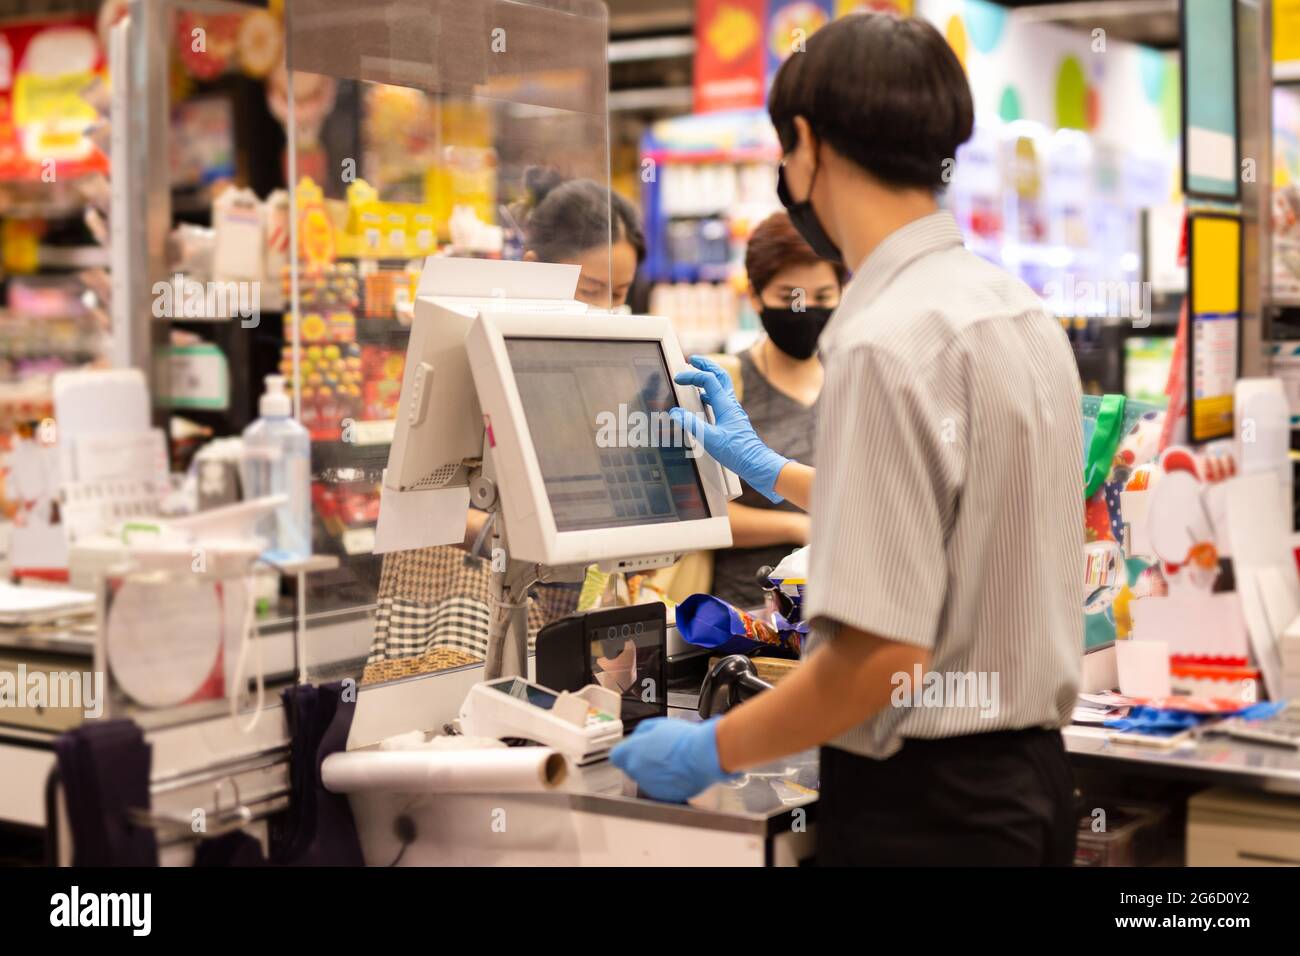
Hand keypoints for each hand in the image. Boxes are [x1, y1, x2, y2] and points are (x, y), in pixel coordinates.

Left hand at [609, 716, 735, 802]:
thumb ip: (641, 732)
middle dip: (641, 761)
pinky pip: (660, 788)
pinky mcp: (664, 796)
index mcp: (632, 753)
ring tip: (672, 761)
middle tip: (658, 752)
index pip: (616, 757)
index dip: (625, 752)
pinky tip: (678, 771)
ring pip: (646, 779)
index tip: (633, 749)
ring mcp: (650, 786)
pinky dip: (666, 782)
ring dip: (654, 772)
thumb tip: (638, 738)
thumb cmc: (683, 739)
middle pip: (631, 768)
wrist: (703, 756)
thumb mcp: (657, 724)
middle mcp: (637, 772)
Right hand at [669, 356, 789, 502]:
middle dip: (706, 364)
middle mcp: (731, 405)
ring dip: (709, 377)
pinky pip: (721, 399)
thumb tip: (675, 413)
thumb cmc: (737, 453)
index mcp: (725, 405)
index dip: (692, 375)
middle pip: (720, 375)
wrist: (756, 463)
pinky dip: (710, 393)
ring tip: (696, 376)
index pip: (708, 380)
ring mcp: (733, 411)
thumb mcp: (710, 439)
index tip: (678, 378)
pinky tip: (703, 401)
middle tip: (692, 359)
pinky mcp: (733, 419)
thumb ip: (691, 425)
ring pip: (722, 386)